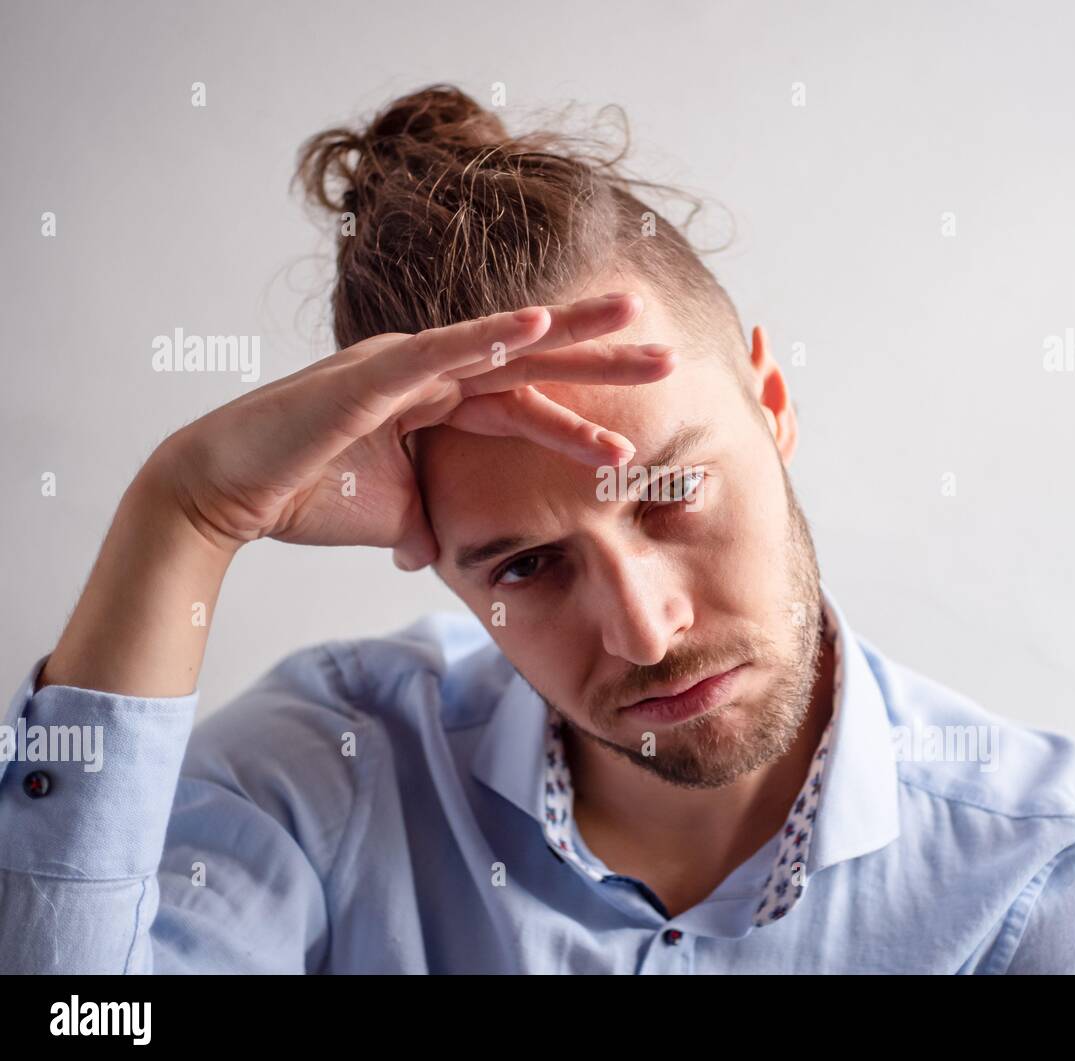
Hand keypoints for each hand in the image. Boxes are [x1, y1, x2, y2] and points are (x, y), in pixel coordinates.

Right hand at [149, 292, 673, 568]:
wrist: (230, 497)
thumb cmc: (309, 497)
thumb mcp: (398, 516)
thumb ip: (431, 521)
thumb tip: (438, 553)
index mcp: (437, 397)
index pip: (527, 401)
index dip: (585, 411)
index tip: (642, 430)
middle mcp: (428, 369)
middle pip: (532, 360)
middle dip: (602, 356)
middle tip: (670, 352)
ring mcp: (401, 363)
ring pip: (501, 343)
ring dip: (570, 333)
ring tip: (633, 320)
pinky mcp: (370, 373)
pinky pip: (442, 351)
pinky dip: (491, 336)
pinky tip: (540, 324)